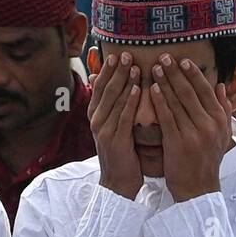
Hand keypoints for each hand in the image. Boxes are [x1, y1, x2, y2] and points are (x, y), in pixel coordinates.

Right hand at [90, 51, 144, 200]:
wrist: (118, 183)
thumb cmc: (121, 154)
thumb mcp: (115, 128)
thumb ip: (116, 108)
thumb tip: (121, 88)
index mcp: (95, 115)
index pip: (100, 86)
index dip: (108, 69)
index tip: (118, 53)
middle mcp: (96, 120)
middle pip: (106, 89)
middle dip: (117, 70)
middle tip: (127, 53)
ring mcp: (104, 130)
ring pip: (115, 100)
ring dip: (125, 81)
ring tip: (134, 65)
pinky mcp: (116, 141)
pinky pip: (124, 117)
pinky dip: (131, 102)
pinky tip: (139, 89)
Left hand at [150, 54, 230, 202]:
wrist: (198, 190)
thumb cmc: (206, 161)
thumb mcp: (220, 136)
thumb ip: (223, 110)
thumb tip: (222, 86)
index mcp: (220, 121)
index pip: (206, 91)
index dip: (193, 74)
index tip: (182, 60)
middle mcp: (209, 125)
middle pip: (190, 92)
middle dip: (175, 72)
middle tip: (163, 56)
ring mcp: (193, 134)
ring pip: (177, 102)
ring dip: (164, 82)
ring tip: (154, 67)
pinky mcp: (178, 143)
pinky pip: (167, 116)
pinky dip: (159, 101)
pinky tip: (152, 89)